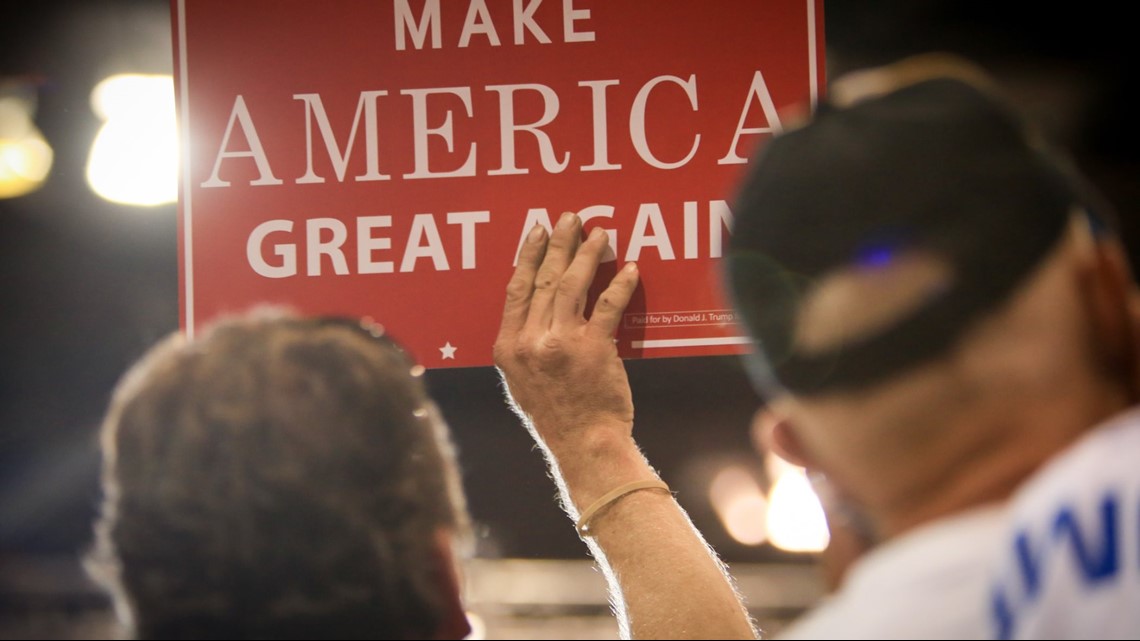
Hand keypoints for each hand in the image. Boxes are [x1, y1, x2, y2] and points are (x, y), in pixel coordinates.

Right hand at [493, 211, 640, 464]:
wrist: (583, 445)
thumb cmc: (556, 417)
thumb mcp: (521, 382)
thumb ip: (522, 346)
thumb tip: (530, 314)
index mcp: (507, 348)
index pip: (516, 289)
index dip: (528, 255)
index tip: (538, 231)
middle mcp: (530, 342)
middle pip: (544, 279)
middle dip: (559, 244)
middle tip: (571, 218)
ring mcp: (561, 344)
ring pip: (572, 286)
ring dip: (587, 255)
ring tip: (600, 233)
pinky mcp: (594, 350)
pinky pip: (607, 307)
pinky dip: (619, 285)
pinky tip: (630, 269)